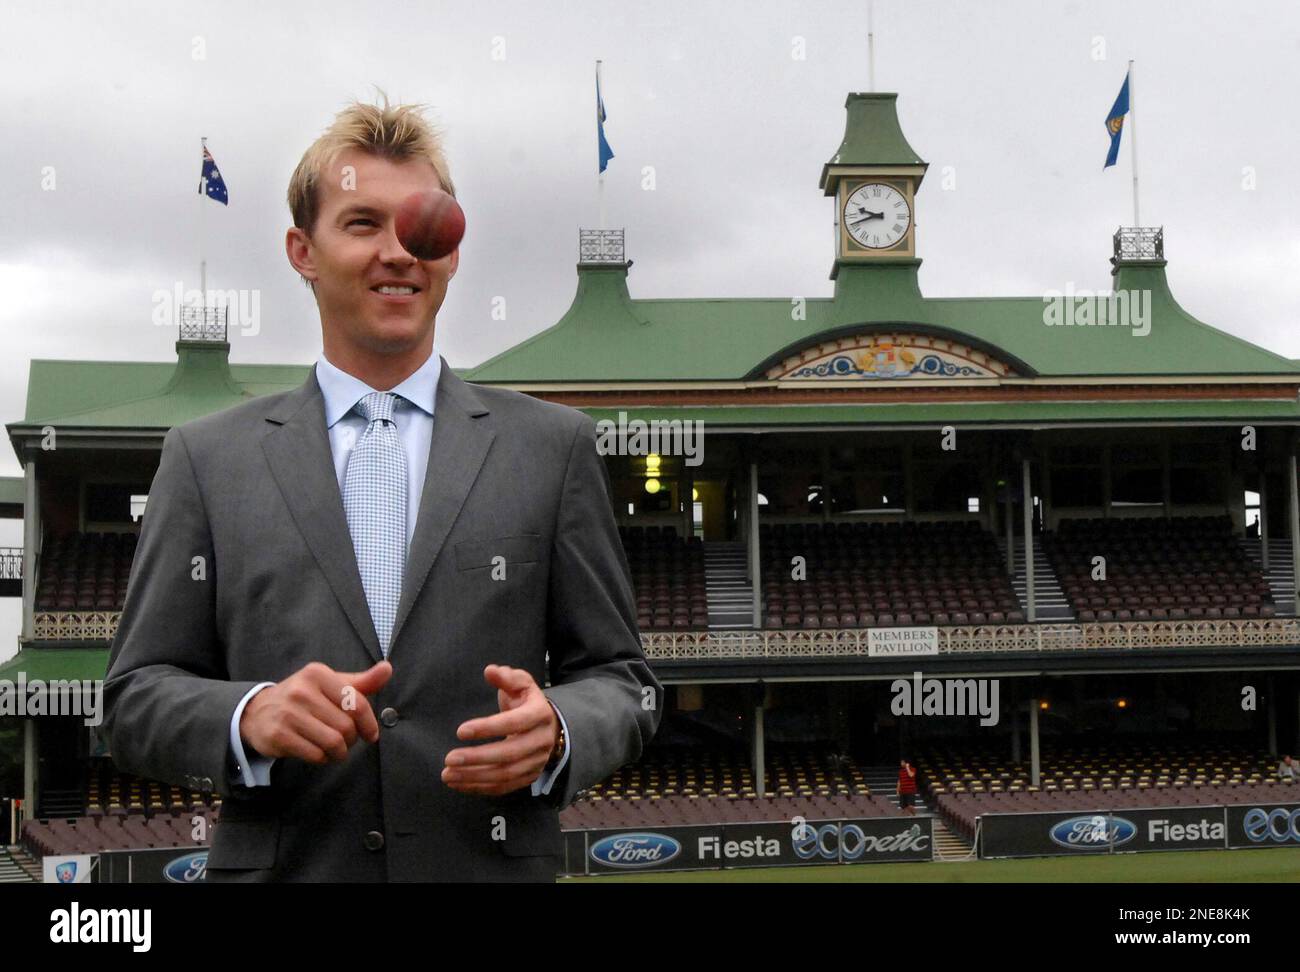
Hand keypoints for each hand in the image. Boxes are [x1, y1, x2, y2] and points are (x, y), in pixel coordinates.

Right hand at [239, 660, 391, 763]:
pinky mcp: (278, 735)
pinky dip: (323, 758)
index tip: (370, 734)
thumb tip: (388, 669)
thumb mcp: (330, 685)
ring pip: (333, 742)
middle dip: (351, 739)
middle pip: (346, 726)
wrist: (257, 712)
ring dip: (339, 752)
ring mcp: (288, 713)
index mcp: (318, 674)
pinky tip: (318, 752)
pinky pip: (315, 755)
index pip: (357, 703)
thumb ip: (361, 682)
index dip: (369, 723)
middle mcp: (302, 690)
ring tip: (335, 749)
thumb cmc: (304, 698)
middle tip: (346, 741)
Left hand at [442, 664, 559, 795]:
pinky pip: (504, 787)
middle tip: (449, 758)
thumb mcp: (521, 684)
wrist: (549, 727)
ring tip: (448, 774)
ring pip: (505, 775)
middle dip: (477, 758)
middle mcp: (541, 741)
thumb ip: (506, 677)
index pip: (514, 723)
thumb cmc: (527, 702)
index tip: (460, 731)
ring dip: (474, 776)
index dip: (487, 728)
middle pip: (509, 754)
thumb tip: (490, 671)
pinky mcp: (528, 777)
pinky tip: (459, 783)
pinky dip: (480, 788)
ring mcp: (536, 762)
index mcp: (540, 714)